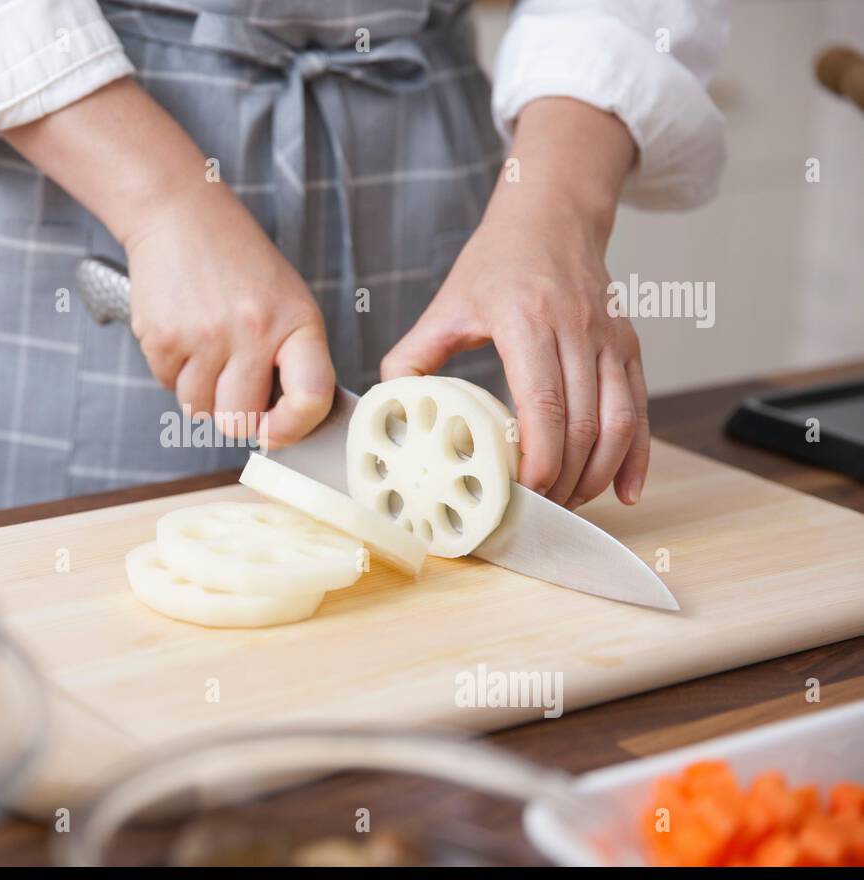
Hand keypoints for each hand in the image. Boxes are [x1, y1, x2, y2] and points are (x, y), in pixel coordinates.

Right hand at [5, 79, 332, 446]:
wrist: (180, 215)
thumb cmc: (237, 262)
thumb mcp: (285, 300)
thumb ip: (290, 359)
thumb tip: (281, 425)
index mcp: (296, 322)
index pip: (310, 398)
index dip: (292, 428)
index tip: (276, 430)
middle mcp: (253, 331)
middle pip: (240, 420)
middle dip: (233, 413)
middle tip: (231, 384)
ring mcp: (205, 336)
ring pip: (199, 409)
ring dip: (200, 390)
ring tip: (206, 346)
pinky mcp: (163, 338)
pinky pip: (168, 385)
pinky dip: (173, 369)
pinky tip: (183, 332)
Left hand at [381, 98, 645, 507]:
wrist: (551, 216)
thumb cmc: (496, 262)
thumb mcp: (445, 306)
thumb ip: (411, 357)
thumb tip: (392, 409)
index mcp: (525, 320)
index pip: (542, 404)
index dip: (538, 458)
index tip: (522, 491)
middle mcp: (576, 328)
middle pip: (582, 423)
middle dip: (564, 478)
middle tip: (540, 508)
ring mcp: (609, 337)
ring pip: (619, 421)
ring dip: (597, 474)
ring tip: (569, 503)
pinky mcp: (629, 345)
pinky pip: (641, 408)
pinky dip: (637, 456)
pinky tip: (626, 492)